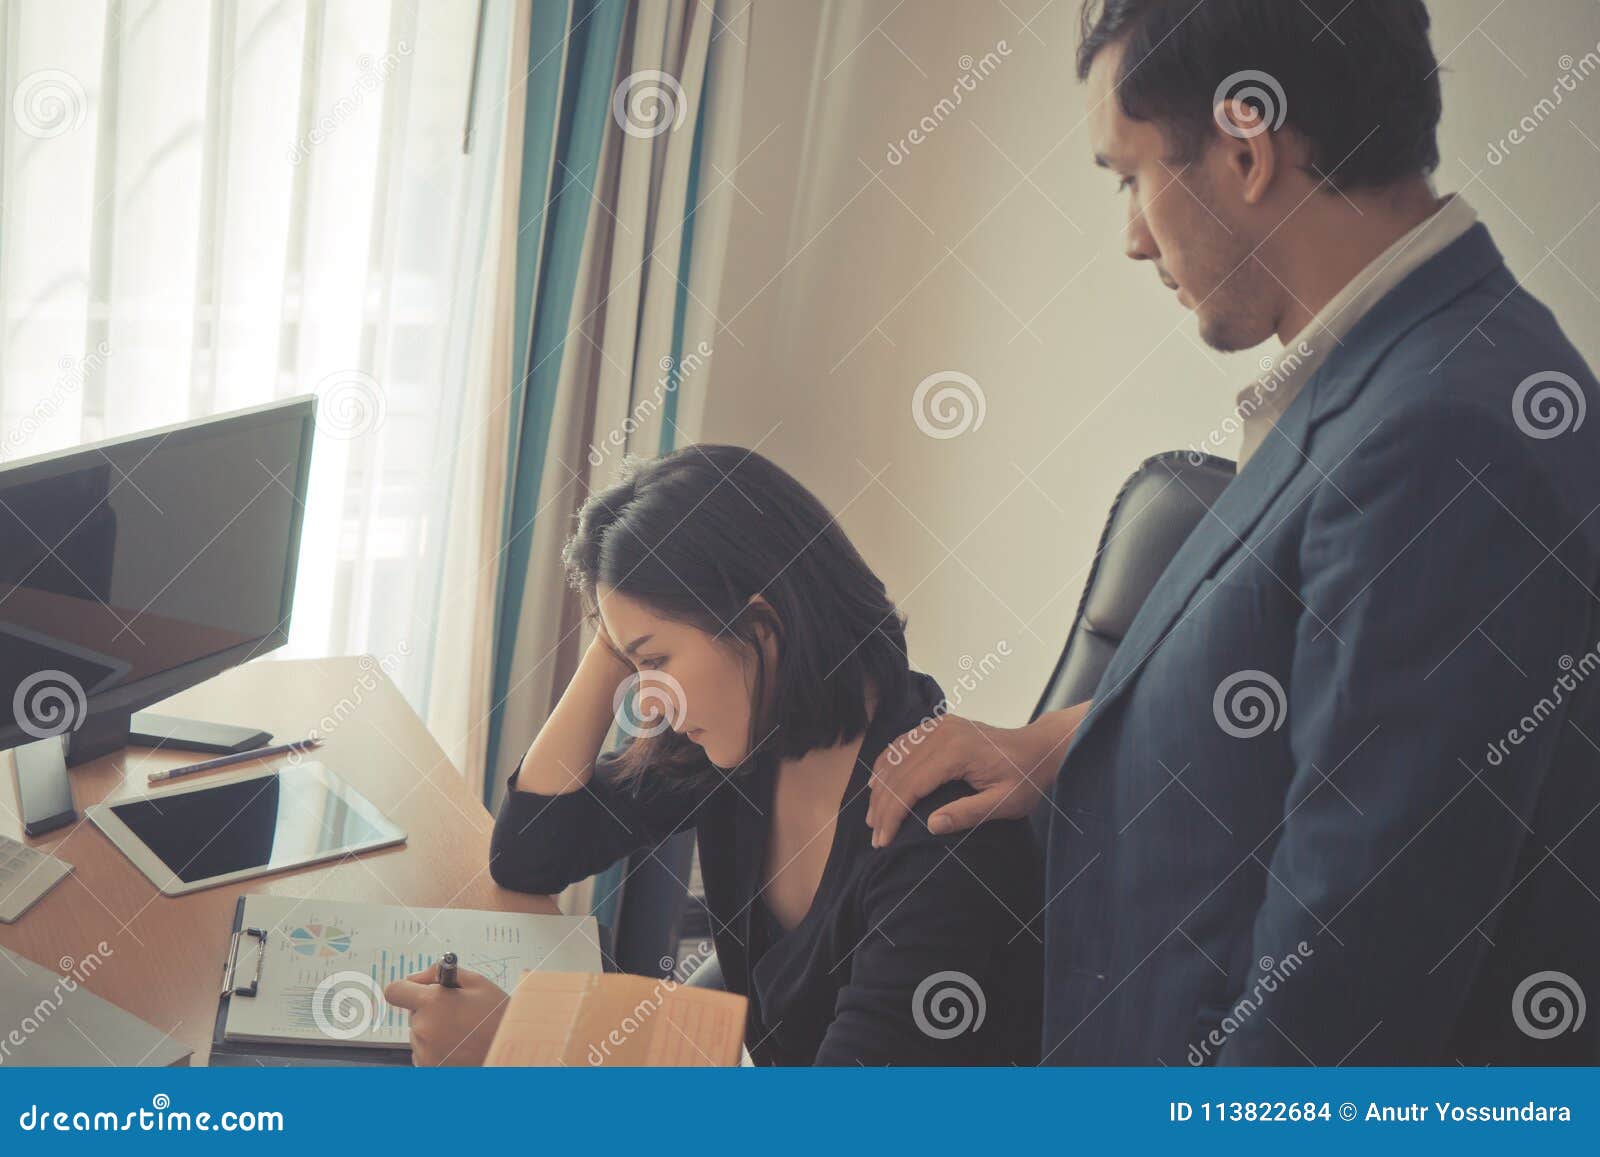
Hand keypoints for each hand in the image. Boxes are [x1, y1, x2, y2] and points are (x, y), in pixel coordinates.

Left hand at [383, 965, 507, 1066]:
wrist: (513, 1055)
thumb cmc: (498, 1018)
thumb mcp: (478, 983)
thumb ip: (441, 972)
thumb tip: (417, 976)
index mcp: (432, 1003)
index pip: (395, 990)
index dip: (406, 988)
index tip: (419, 990)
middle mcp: (423, 1029)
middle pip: (413, 1013)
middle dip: (429, 1009)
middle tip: (458, 1012)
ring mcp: (424, 1053)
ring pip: (419, 1034)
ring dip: (434, 1030)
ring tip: (463, 1032)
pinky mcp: (429, 1069)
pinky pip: (424, 1053)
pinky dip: (437, 1049)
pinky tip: (460, 1047)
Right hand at [865, 703, 1090, 846]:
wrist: (1037, 748)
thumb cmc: (1024, 779)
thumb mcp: (1005, 803)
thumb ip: (969, 813)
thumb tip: (931, 826)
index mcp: (956, 751)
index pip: (911, 785)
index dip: (893, 815)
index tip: (883, 841)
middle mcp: (941, 732)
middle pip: (898, 772)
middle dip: (882, 807)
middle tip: (875, 838)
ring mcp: (937, 726)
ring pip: (894, 757)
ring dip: (880, 788)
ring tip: (873, 818)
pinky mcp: (937, 725)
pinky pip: (902, 745)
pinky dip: (886, 766)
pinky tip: (879, 785)